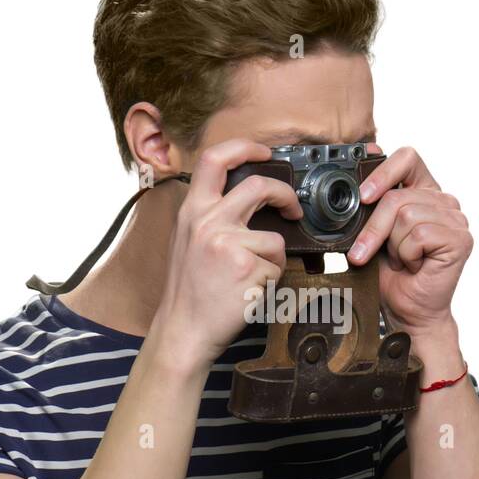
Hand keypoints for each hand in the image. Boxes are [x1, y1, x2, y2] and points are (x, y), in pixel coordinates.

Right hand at [148, 139, 301, 371]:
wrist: (184, 330)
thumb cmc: (190, 290)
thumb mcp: (187, 240)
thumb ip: (211, 215)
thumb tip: (248, 198)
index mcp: (193, 210)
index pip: (216, 158)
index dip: (245, 148)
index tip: (266, 152)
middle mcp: (208, 221)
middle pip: (260, 186)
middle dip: (286, 195)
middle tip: (293, 210)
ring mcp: (229, 244)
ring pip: (274, 239)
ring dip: (271, 261)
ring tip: (248, 279)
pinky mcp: (248, 268)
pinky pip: (276, 268)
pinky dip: (269, 282)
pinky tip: (247, 292)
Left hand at [347, 144, 472, 339]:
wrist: (407, 310)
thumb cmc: (391, 273)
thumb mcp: (372, 231)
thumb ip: (371, 201)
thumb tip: (364, 162)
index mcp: (423, 192)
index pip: (407, 158)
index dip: (382, 172)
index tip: (363, 196)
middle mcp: (443, 201)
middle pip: (398, 196)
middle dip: (374, 228)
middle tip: (365, 252)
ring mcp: (456, 219)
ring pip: (406, 216)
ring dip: (393, 245)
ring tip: (402, 260)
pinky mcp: (460, 238)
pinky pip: (419, 235)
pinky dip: (407, 255)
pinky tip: (415, 265)